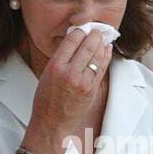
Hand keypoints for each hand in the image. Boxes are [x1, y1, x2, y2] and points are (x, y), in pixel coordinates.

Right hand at [24, 27, 111, 151]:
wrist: (51, 124)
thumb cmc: (46, 100)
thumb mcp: (46, 74)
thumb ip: (60, 59)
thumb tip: (73, 43)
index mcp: (55, 66)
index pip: (71, 40)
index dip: (79, 31)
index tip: (82, 29)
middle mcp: (69, 72)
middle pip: (87, 45)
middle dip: (94, 35)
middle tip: (97, 30)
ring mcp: (82, 82)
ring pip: (97, 56)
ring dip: (101, 44)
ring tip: (103, 37)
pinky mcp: (91, 90)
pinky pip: (101, 69)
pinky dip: (105, 57)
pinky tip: (106, 50)